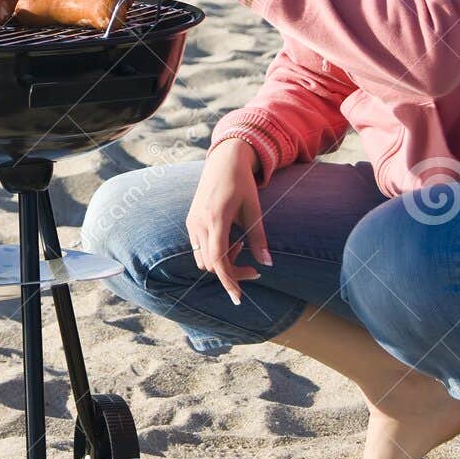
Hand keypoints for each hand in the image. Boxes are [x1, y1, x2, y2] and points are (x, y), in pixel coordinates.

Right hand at [186, 140, 272, 304]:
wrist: (223, 160)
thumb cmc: (241, 182)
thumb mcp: (254, 209)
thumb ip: (259, 237)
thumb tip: (268, 263)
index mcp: (216, 219)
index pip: (217, 260)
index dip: (228, 281)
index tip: (238, 297)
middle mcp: (199, 223)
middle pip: (210, 265)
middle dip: (231, 272)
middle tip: (254, 267)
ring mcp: (192, 222)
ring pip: (203, 259)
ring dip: (222, 261)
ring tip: (241, 245)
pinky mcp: (191, 221)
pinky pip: (200, 248)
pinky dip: (215, 252)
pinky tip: (231, 238)